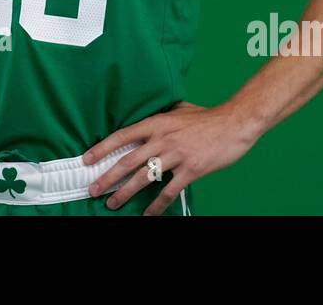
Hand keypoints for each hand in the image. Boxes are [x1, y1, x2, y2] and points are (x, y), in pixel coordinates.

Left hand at [82, 101, 257, 215]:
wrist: (234, 123)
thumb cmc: (207, 117)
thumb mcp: (179, 109)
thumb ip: (162, 115)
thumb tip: (150, 116)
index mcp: (157, 123)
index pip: (122, 136)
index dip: (102, 148)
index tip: (87, 159)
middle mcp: (162, 139)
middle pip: (128, 160)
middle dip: (107, 176)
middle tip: (93, 188)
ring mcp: (176, 155)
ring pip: (144, 178)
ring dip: (125, 192)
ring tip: (112, 203)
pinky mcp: (191, 170)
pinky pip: (168, 191)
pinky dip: (156, 205)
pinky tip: (148, 214)